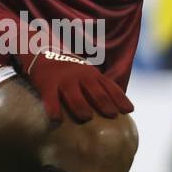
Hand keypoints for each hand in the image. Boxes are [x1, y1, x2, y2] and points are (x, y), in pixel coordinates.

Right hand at [17, 49, 132, 122]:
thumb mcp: (86, 74)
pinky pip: (50, 98)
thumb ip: (98, 87)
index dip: (120, 98)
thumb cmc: (68, 70)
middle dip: (105, 103)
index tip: (130, 110)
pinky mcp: (47, 84)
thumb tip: (115, 110)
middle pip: (96, 91)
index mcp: (92, 74)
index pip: (110, 87)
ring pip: (74, 95)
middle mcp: (80, 76)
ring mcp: (64, 80)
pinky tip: (56, 120)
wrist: (41, 51)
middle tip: (112, 116)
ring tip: (86, 117)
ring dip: (81, 106)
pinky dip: (53, 109)